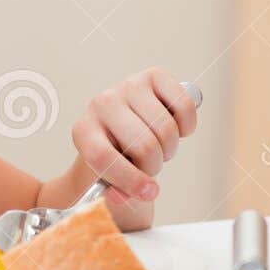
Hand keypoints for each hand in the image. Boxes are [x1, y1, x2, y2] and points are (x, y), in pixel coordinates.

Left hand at [66, 69, 198, 230]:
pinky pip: (183, 106)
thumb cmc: (114, 156)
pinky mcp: (153, 75)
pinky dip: (186, 126)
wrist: (121, 125)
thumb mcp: (108, 180)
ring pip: (166, 129)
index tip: (150, 193)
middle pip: (144, 146)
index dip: (130, 180)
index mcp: (83, 132)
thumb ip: (119, 193)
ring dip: (169, 148)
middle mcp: (101, 103)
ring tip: (158, 148)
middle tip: (150, 167)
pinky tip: (175, 129)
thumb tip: (137, 194)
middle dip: (154, 166)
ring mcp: (127, 86)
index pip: (104, 157)